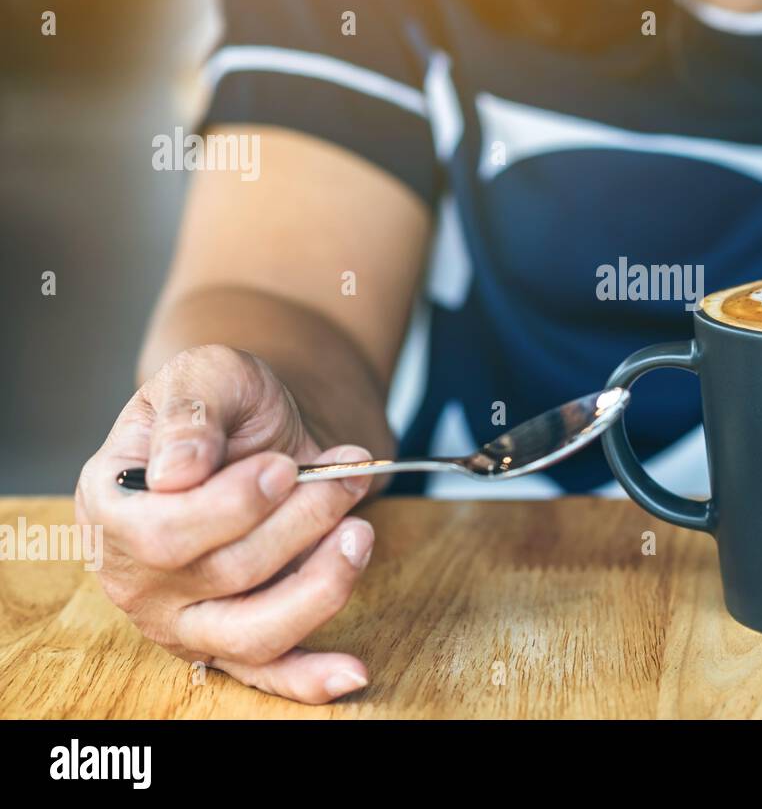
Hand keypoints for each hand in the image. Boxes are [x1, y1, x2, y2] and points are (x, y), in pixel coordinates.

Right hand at [75, 344, 376, 703]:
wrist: (264, 430)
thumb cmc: (227, 404)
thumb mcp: (206, 373)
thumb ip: (190, 412)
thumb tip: (177, 471)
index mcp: (112, 504)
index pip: (162, 533)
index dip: (233, 506)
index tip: (284, 467)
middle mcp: (138, 574)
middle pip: (223, 575)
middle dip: (299, 522)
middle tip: (344, 474)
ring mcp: (185, 616)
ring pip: (253, 631)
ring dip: (322, 583)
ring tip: (360, 531)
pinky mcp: (234, 641)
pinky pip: (269, 673)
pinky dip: (312, 678)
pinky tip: (354, 669)